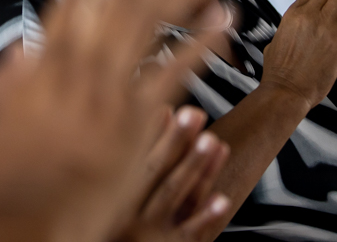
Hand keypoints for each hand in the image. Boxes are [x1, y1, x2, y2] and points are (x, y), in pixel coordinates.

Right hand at [0, 0, 221, 241]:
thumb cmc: (13, 172)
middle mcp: (83, 69)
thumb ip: (11, 74)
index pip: (74, 3)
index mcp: (47, 64)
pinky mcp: (139, 118)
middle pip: (121, 6)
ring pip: (151, 27)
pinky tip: (222, 17)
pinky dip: (201, 41)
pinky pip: (176, 71)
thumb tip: (27, 44)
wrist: (37, 218)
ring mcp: (114, 92)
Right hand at [115, 107, 230, 241]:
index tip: (166, 107)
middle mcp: (129, 213)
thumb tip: (162, 113)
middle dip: (176, 141)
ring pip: (174, 195)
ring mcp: (151, 232)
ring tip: (212, 142)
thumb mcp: (117, 196)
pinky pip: (190, 231)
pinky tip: (221, 199)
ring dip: (194, 168)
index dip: (150, 133)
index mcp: (115, 195)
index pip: (132, 159)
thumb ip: (135, 158)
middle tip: (194, 114)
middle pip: (154, 171)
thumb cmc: (125, 224)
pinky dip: (206, 216)